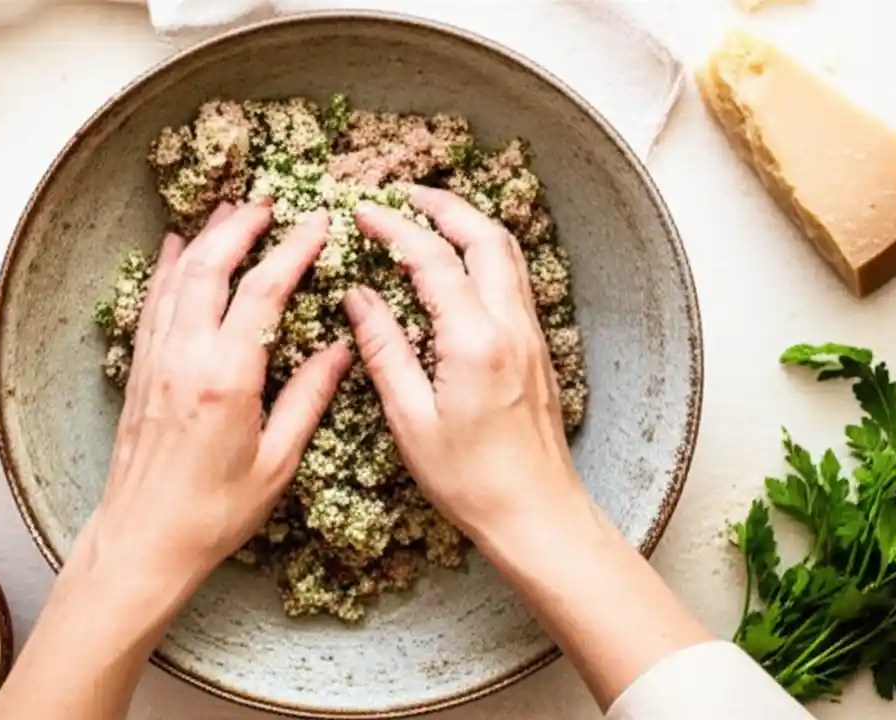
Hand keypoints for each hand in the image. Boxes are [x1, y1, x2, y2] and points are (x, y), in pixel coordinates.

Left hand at [88, 202, 351, 590]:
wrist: (142, 540)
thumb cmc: (214, 512)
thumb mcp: (277, 462)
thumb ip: (308, 398)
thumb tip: (340, 349)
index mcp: (227, 378)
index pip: (262, 292)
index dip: (291, 251)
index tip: (316, 224)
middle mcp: (185, 358)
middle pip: (210, 267)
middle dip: (240, 226)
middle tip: (270, 202)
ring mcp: (155, 360)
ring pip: (176, 278)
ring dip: (204, 237)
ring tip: (230, 210)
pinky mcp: (138, 370)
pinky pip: (152, 304)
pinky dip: (165, 269)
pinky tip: (173, 248)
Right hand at [344, 188, 713, 710]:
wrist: (537, 514)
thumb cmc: (470, 480)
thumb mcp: (410, 419)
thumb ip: (384, 350)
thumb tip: (358, 297)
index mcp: (475, 340)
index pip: (431, 259)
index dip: (394, 228)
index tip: (363, 213)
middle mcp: (511, 326)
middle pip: (484, 236)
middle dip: (443, 205)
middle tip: (403, 195)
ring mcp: (531, 335)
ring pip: (508, 254)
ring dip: (470, 224)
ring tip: (431, 216)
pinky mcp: (538, 349)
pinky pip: (515, 280)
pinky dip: (486, 254)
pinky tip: (462, 266)